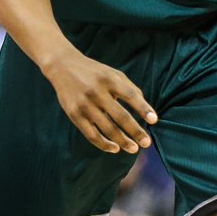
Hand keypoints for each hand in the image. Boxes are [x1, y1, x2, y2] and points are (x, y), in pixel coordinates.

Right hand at [41, 49, 155, 153]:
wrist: (63, 66)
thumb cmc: (94, 72)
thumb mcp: (113, 73)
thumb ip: (130, 89)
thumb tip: (145, 109)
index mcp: (110, 79)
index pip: (130, 95)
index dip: (143, 108)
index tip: (154, 120)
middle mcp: (97, 92)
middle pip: (120, 116)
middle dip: (135, 131)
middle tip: (146, 143)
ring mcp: (85, 105)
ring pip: (107, 128)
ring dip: (122, 141)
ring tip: (134, 148)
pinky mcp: (74, 115)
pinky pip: (91, 134)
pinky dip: (104, 144)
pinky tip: (115, 149)